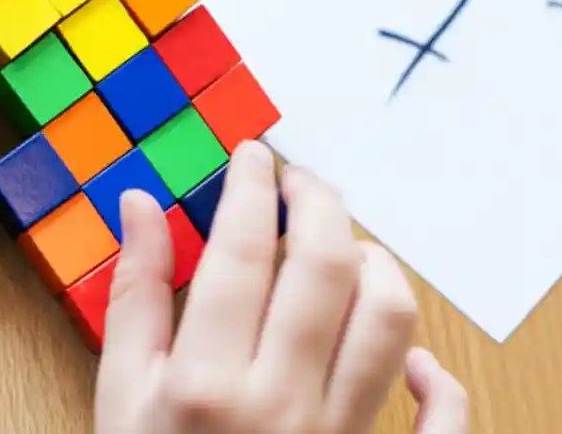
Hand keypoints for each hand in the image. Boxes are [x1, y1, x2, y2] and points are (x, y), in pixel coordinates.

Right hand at [96, 140, 467, 432]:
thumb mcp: (120, 398)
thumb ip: (134, 296)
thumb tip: (142, 203)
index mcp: (204, 382)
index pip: (240, 250)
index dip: (250, 185)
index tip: (253, 155)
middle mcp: (279, 403)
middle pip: (325, 264)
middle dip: (317, 199)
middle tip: (300, 179)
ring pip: (389, 320)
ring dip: (377, 264)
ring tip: (347, 248)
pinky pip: (440, 420)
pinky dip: (441, 381)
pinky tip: (417, 361)